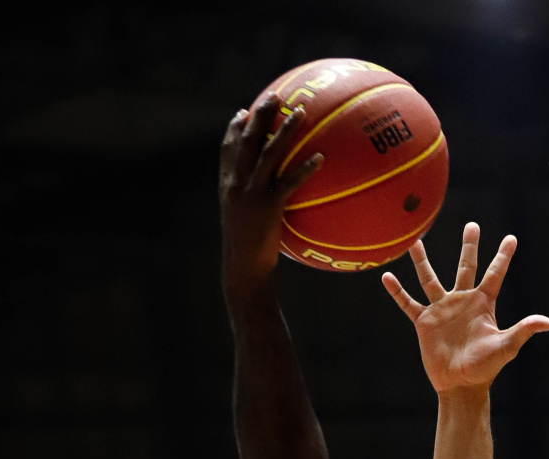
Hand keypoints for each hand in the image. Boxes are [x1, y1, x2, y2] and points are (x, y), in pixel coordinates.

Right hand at [219, 96, 322, 295]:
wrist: (244, 272)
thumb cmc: (249, 255)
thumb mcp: (246, 226)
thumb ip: (253, 208)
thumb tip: (271, 202)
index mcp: (228, 187)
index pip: (228, 150)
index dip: (235, 129)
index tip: (243, 111)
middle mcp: (236, 185)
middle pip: (247, 141)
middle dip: (260, 115)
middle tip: (275, 96)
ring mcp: (251, 195)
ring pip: (268, 154)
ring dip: (284, 131)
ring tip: (300, 113)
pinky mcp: (268, 209)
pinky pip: (289, 183)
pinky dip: (305, 169)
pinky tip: (320, 158)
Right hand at [382, 222, 548, 393]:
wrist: (461, 385)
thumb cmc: (485, 368)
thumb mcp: (506, 346)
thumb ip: (524, 330)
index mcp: (483, 304)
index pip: (495, 274)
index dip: (503, 257)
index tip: (511, 238)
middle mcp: (462, 302)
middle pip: (466, 267)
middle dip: (469, 247)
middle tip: (472, 225)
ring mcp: (442, 310)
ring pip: (430, 279)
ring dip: (422, 261)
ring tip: (414, 240)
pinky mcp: (425, 323)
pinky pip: (408, 303)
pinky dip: (397, 292)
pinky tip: (386, 277)